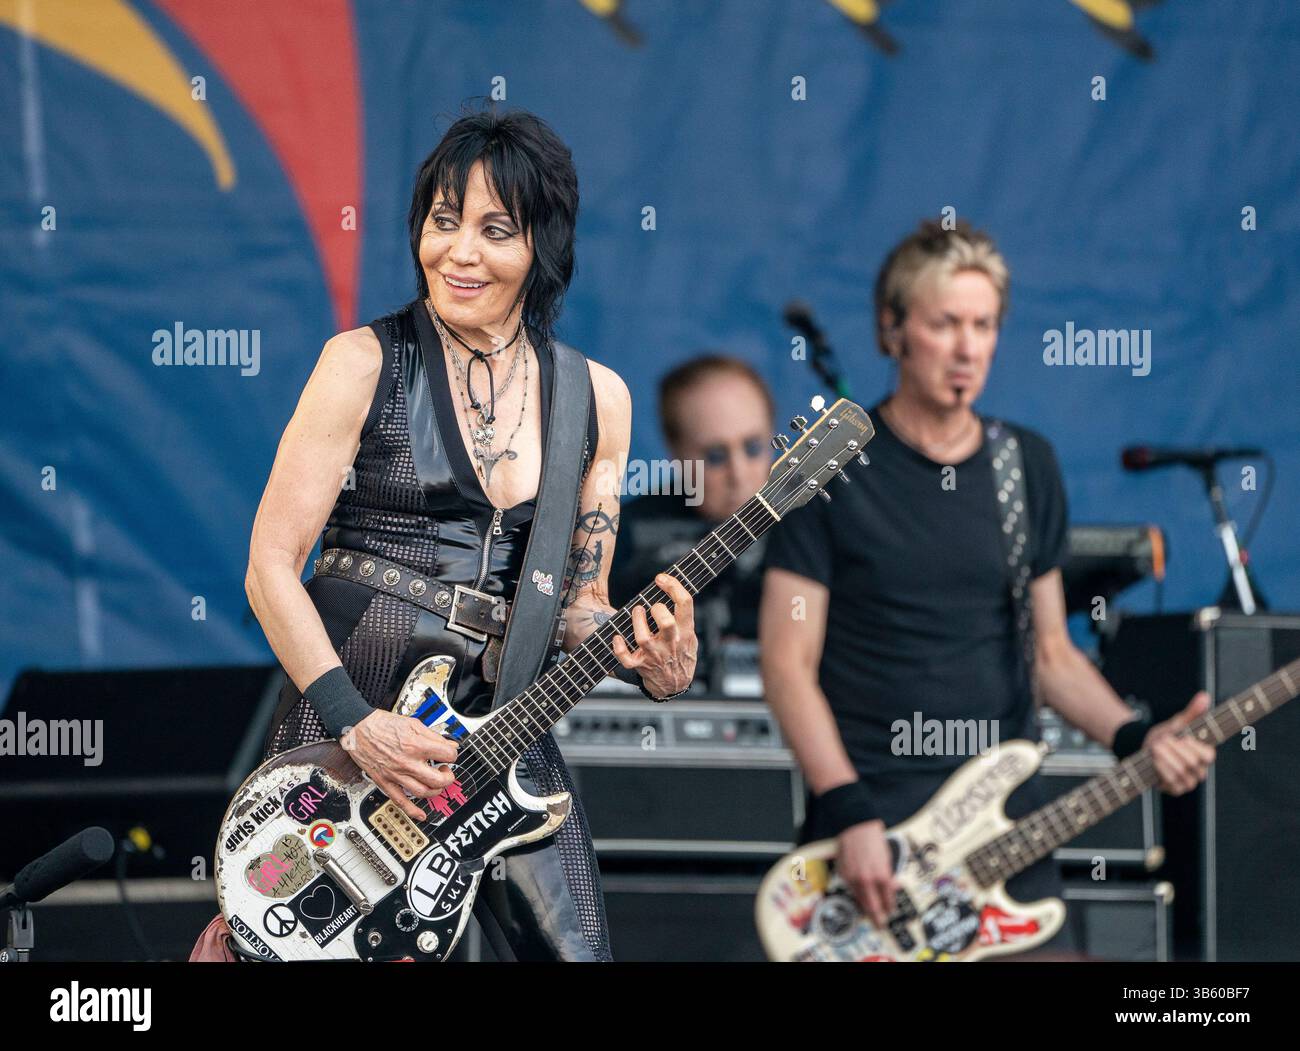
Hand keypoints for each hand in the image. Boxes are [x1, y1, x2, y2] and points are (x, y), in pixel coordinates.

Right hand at [340, 709, 458, 820]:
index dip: (453, 754)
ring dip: (436, 791)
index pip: (447, 755)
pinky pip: (400, 801)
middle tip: (446, 771)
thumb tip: (450, 745)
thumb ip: (433, 735)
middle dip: (448, 777)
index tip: (450, 754)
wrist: (358, 729)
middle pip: (438, 779)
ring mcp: (396, 774)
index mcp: (416, 745)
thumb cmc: (382, 724)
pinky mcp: (385, 782)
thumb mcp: (413, 723)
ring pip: (423, 792)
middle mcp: (407, 762)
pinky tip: (421, 814)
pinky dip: (412, 811)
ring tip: (436, 783)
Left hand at [611, 573, 696, 697]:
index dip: (673, 586)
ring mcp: (654, 655)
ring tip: (636, 612)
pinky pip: (626, 658)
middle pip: (666, 623)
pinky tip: (617, 638)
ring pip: (643, 638)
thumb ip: (682, 616)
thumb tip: (671, 588)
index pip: (685, 604)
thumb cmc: (681, 653)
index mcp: (685, 632)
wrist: (675, 684)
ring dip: (637, 622)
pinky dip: (619, 648)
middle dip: (657, 609)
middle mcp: (670, 643)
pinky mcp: (640, 665)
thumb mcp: (690, 635)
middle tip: (652, 606)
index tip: (661, 578)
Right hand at [837, 819, 896, 927]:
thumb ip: (889, 875)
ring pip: (860, 900)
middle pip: (872, 906)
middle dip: (877, 917)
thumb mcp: (888, 858)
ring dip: (866, 908)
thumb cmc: (874, 840)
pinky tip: (861, 897)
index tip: (890, 913)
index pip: (887, 900)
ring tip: (871, 914)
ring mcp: (854, 878)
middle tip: (880, 925)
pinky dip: (857, 894)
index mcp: (882, 876)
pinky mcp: (844, 874)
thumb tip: (893, 887)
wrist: (856, 827)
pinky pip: (852, 889)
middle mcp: (867, 880)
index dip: (890, 908)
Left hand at [1143, 691, 1215, 794]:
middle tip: (1163, 740)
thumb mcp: (1178, 723)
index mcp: (1205, 755)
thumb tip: (1204, 696)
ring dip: (1164, 757)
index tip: (1182, 737)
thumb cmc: (1166, 736)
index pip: (1209, 755)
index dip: (1193, 745)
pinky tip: (1154, 760)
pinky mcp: (1175, 790)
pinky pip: (1170, 782)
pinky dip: (1160, 768)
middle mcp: (1200, 771)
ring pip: (1180, 773)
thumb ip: (1192, 712)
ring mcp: (1188, 782)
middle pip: (1192, 763)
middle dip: (1173, 748)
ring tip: (1156, 748)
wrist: (1145, 749)